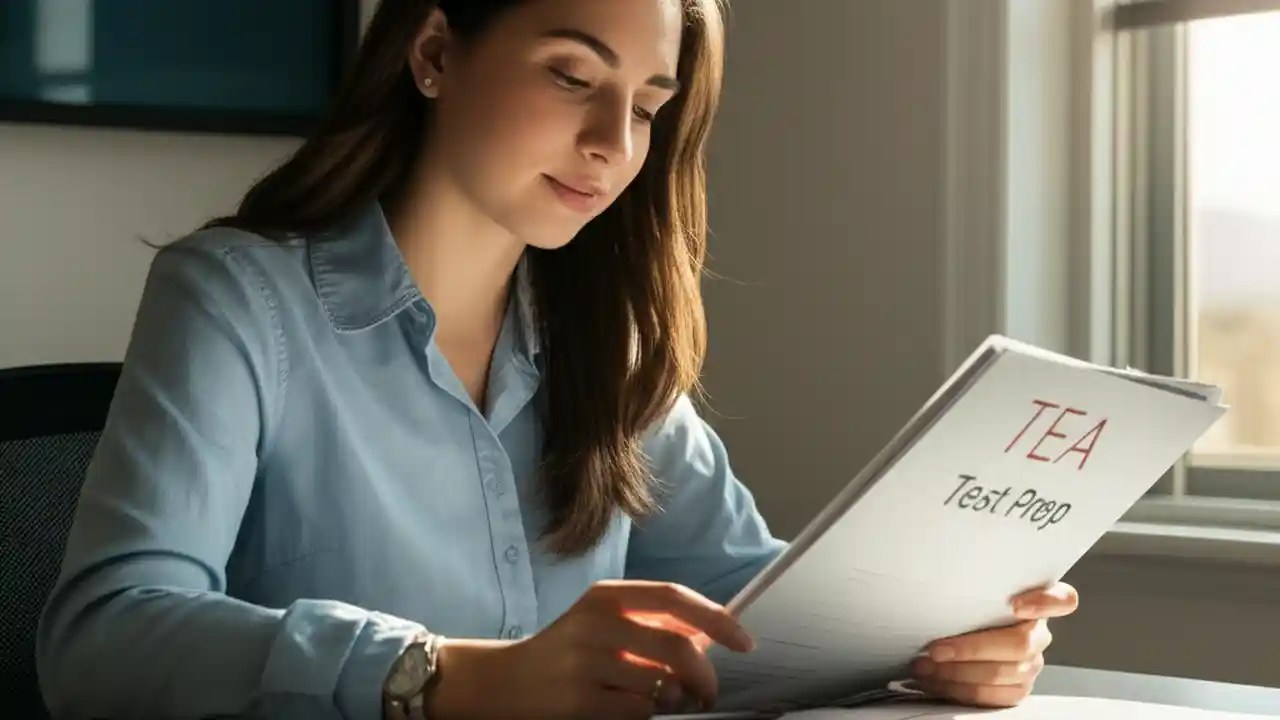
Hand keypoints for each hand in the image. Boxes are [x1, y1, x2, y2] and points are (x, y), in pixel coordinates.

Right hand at [425, 580, 754, 718]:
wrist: (506, 681)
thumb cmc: (569, 650)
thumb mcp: (604, 620)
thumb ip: (651, 621)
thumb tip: (713, 635)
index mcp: (607, 595)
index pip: (674, 597)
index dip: (716, 619)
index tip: (744, 641)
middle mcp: (595, 622)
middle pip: (676, 646)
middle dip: (705, 675)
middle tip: (709, 692)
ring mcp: (585, 662)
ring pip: (661, 683)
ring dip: (679, 699)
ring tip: (675, 701)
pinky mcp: (578, 700)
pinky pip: (638, 711)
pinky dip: (649, 713)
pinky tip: (639, 709)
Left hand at [910, 582, 1079, 706]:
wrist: (956, 637)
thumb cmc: (964, 610)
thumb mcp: (970, 592)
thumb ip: (973, 590)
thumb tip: (939, 588)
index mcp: (1036, 601)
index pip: (1061, 599)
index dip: (1044, 602)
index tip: (1015, 605)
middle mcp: (1038, 634)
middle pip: (1020, 644)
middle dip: (972, 649)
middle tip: (936, 649)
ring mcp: (1031, 664)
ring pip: (1003, 673)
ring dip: (957, 672)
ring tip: (925, 666)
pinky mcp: (1018, 688)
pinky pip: (994, 696)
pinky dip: (960, 690)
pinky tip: (936, 681)